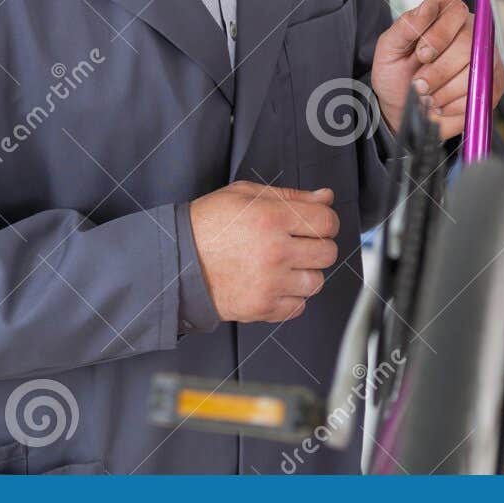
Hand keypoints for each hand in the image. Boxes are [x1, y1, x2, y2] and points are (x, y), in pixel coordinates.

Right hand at [189, 182, 339, 322]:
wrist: (176, 260)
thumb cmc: (208, 225)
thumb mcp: (245, 195)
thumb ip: (291, 195)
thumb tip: (325, 197)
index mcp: (272, 218)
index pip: (327, 221)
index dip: (326, 221)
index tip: (317, 224)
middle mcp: (275, 251)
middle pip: (328, 253)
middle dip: (318, 246)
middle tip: (300, 244)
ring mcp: (270, 282)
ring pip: (317, 282)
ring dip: (306, 274)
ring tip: (285, 265)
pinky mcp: (261, 307)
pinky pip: (298, 307)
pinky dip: (291, 298)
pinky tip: (276, 283)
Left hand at [371, 0, 503, 138]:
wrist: (401, 105)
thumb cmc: (397, 72)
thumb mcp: (390, 46)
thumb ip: (407, 25)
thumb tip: (427, 8)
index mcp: (446, 14)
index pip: (456, 12)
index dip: (439, 36)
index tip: (421, 55)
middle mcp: (471, 31)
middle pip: (468, 44)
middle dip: (440, 70)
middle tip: (420, 83)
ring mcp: (486, 58)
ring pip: (476, 72)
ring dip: (446, 90)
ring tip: (427, 95)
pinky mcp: (493, 84)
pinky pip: (481, 94)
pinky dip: (456, 105)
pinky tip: (441, 103)